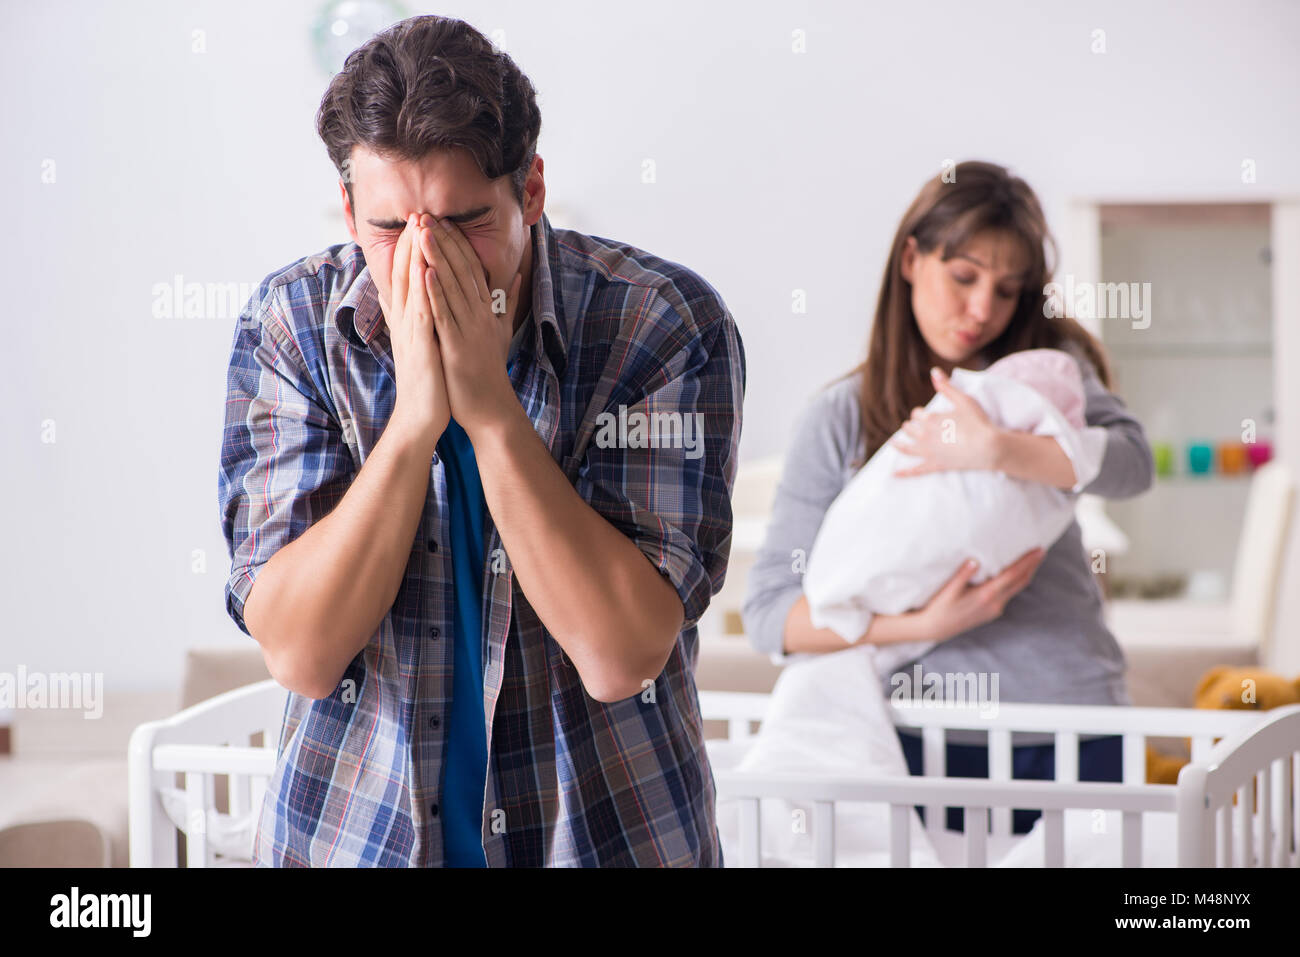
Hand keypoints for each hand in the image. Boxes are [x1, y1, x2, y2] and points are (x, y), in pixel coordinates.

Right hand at [380, 213, 449, 453]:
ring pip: (411, 288)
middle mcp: (407, 322)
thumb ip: (417, 319)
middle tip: (417, 213)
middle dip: (413, 244)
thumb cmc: (429, 382)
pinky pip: (422, 314)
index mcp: (411, 320)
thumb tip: (406, 300)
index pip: (411, 277)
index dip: (416, 250)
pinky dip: (422, 292)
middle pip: (407, 275)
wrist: (422, 417)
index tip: (423, 223)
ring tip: (420, 230)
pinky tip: (425, 271)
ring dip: (415, 258)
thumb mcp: (423, 344)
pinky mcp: (421, 346)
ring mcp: (412, 333)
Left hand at [417, 214, 524, 438]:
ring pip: (451, 286)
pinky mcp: (457, 346)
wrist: (490, 408)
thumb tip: (517, 277)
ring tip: (422, 230)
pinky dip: (435, 292)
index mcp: (486, 309)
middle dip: (442, 240)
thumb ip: (508, 303)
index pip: (471, 268)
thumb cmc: (490, 372)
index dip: (456, 242)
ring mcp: (469, 329)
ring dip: (436, 257)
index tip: (441, 220)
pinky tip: (425, 271)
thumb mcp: (502, 332)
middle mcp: (479, 314)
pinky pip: (444, 314)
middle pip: (460, 269)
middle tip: (426, 214)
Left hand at [892, 367, 1002, 476]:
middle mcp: (925, 435)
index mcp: (930, 419)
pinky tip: (894, 474)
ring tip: (893, 442)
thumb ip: (946, 386)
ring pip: (907, 447)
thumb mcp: (963, 400)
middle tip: (910, 427)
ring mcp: (929, 452)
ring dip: (899, 444)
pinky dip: (904, 473)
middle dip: (910, 426)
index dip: (920, 414)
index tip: (925, 414)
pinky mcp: (935, 465)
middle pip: (911, 429)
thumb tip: (933, 371)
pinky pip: (916, 470)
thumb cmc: (978, 422)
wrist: (989, 447)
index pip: (917, 414)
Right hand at [914, 547, 1045, 642]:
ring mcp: (995, 609)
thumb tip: (975, 561)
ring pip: (1016, 589)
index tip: (1038, 550)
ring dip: (1026, 574)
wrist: (935, 630)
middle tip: (1041, 551)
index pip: (1012, 575)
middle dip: (1032, 566)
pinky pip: (1009, 594)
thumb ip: (962, 575)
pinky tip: (1014, 575)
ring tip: (1032, 560)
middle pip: (1020, 582)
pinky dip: (1016, 582)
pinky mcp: (992, 612)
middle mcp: (995, 603)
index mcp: (986, 595)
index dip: (1027, 562)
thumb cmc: (939, 608)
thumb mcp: (948, 591)